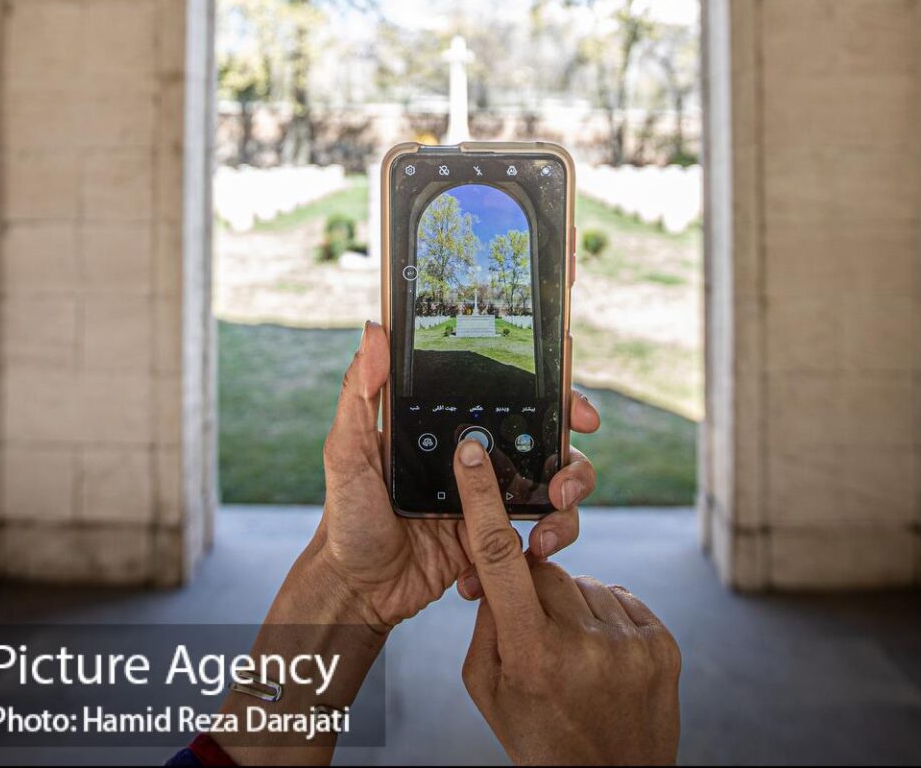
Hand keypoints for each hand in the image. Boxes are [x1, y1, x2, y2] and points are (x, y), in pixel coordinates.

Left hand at [308, 321, 600, 629]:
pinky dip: (547, 540)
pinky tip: (529, 552)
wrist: (358, 589)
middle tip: (567, 476)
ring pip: (555, 485)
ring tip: (549, 523)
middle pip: (547, 438)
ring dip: (568, 498)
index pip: (509, 394)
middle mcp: (479, 457)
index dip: (551, 391)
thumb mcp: (346, 452)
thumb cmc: (347, 516)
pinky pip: (541, 531)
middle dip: (573, 453)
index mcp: (450, 427)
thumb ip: (360, 395)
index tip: (573, 405)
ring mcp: (493, 497)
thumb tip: (374, 331)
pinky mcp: (498, 537)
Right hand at [452, 434, 681, 765]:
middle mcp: (583, 644)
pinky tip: (601, 657)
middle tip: (534, 631)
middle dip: (532, 589)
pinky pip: (618, 597)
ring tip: (574, 656)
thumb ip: (486, 623)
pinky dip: (605, 617)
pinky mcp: (661, 642)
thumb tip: (495, 571)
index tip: (473, 455)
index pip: (500, 560)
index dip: (484, 500)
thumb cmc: (540, 738)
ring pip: (582, 583)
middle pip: (542, 569)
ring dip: (571, 606)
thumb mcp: (488, 690)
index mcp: (530, 655)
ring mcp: (628, 642)